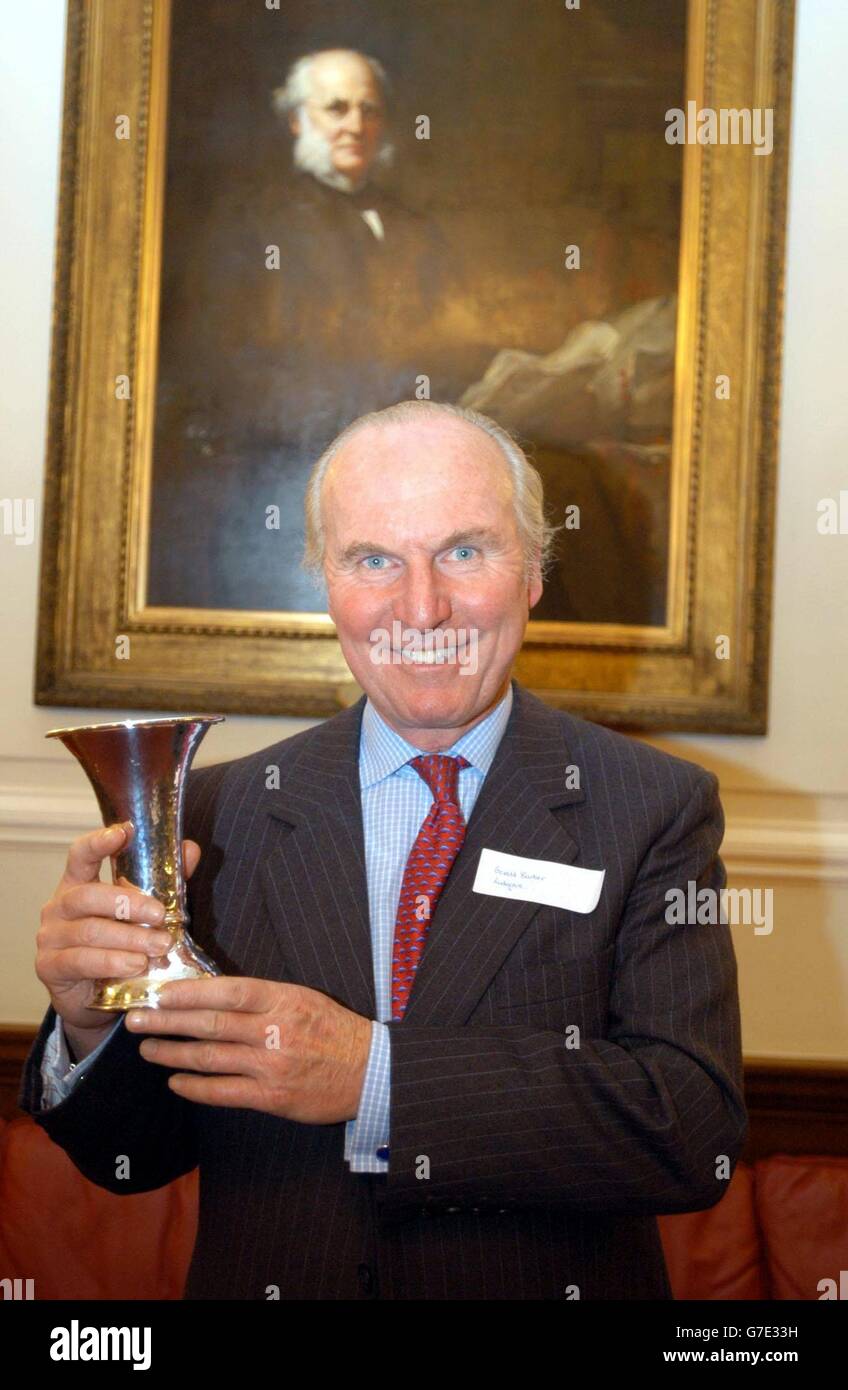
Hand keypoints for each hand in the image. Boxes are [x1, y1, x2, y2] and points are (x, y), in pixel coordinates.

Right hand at [36, 822, 200, 1034]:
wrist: (91, 996)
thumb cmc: (117, 944)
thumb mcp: (140, 913)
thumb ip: (164, 883)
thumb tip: (190, 849)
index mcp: (77, 884)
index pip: (80, 855)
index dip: (98, 842)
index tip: (123, 832)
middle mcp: (58, 907)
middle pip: (88, 896)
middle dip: (128, 904)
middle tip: (161, 915)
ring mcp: (49, 937)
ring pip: (89, 931)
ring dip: (128, 939)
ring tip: (158, 946)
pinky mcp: (48, 967)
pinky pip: (81, 962)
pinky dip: (111, 962)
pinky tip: (135, 965)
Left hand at [125, 976, 372, 1124]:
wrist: (370, 1071)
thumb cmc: (333, 1030)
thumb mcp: (302, 999)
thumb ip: (262, 998)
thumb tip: (211, 994)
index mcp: (283, 999)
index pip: (228, 991)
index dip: (189, 992)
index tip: (160, 993)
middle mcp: (275, 1030)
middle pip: (209, 1024)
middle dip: (166, 1022)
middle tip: (135, 1019)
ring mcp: (272, 1066)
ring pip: (210, 1058)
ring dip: (172, 1053)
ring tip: (147, 1049)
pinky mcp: (272, 1098)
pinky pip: (223, 1092)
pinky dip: (194, 1087)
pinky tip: (175, 1082)